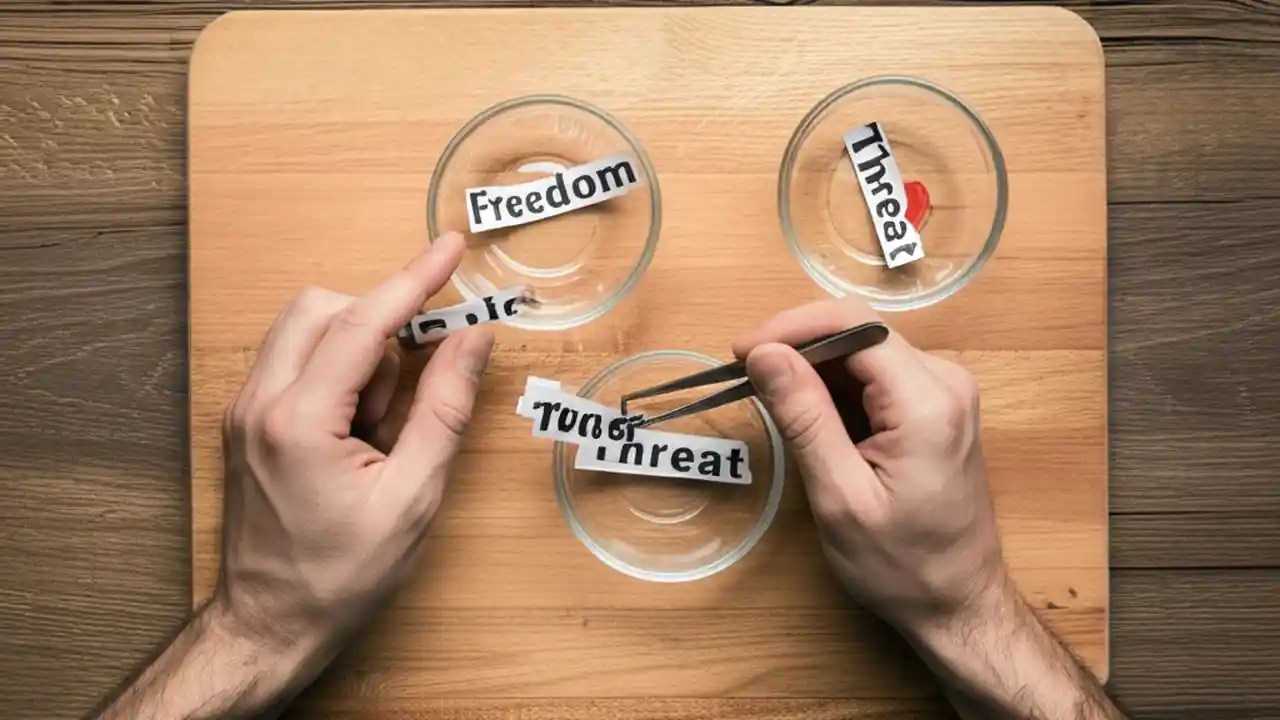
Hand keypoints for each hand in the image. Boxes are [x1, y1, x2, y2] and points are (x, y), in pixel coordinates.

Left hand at [216, 232, 493, 668]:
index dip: (413, 280)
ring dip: (356, 353)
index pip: (361, 322)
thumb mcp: (412, 498)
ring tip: (379, 427)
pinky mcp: (245, 423)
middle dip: (379, 326)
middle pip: (322, 309)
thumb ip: (444, 410)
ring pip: (304, 330)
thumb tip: (472, 340)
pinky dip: (335, 375)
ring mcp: (244, 411)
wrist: (270, 624)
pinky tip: (356, 432)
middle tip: (410, 391)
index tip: (451, 248)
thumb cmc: (341, 575)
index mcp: (298, 422)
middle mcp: (259, 403)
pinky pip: (294, 363)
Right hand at [733, 298, 1004, 631]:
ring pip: (865, 348)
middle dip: (797, 344)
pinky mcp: (937, 405)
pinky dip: (835, 384)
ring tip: (768, 394)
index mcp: (928, 402)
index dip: (792, 328)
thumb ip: (804, 418)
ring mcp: (946, 391)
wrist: (959, 603)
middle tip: (745, 373)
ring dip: (813, 364)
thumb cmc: (901, 565)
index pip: (854, 326)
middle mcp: (946, 381)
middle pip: (860, 331)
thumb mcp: (840, 497)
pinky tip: (807, 411)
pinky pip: (877, 373)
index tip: (741, 352)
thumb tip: (764, 353)